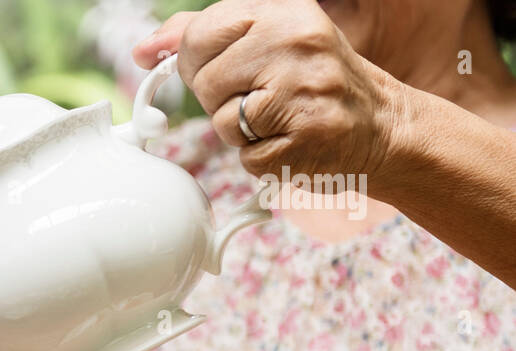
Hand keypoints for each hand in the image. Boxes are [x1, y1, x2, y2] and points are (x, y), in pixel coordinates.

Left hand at [133, 0, 405, 185]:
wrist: (384, 127)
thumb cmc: (314, 83)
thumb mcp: (270, 41)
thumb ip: (206, 36)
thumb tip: (144, 49)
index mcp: (285, 13)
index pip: (200, 33)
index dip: (193, 60)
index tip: (210, 70)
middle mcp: (296, 45)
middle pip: (204, 81)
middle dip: (220, 98)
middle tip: (259, 97)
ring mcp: (302, 93)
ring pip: (222, 122)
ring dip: (240, 131)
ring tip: (279, 119)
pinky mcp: (304, 140)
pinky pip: (245, 157)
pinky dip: (261, 158)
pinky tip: (291, 141)